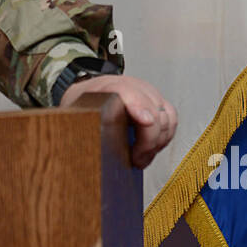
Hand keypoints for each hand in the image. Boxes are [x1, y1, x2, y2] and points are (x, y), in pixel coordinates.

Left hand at [60, 74, 176, 168]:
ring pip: (167, 117)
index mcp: (112, 88)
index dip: (142, 109)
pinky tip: (152, 147)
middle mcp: (134, 87)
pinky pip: (171, 118)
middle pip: (155, 113)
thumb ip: (83, 125)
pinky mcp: (156, 100)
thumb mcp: (76, 112)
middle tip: (136, 159)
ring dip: (158, 141)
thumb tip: (86, 149)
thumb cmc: (82, 101)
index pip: (132, 95)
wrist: (87, 87)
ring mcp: (148, 92)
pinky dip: (165, 135)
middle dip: (149, 141)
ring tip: (142, 156)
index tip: (147, 122)